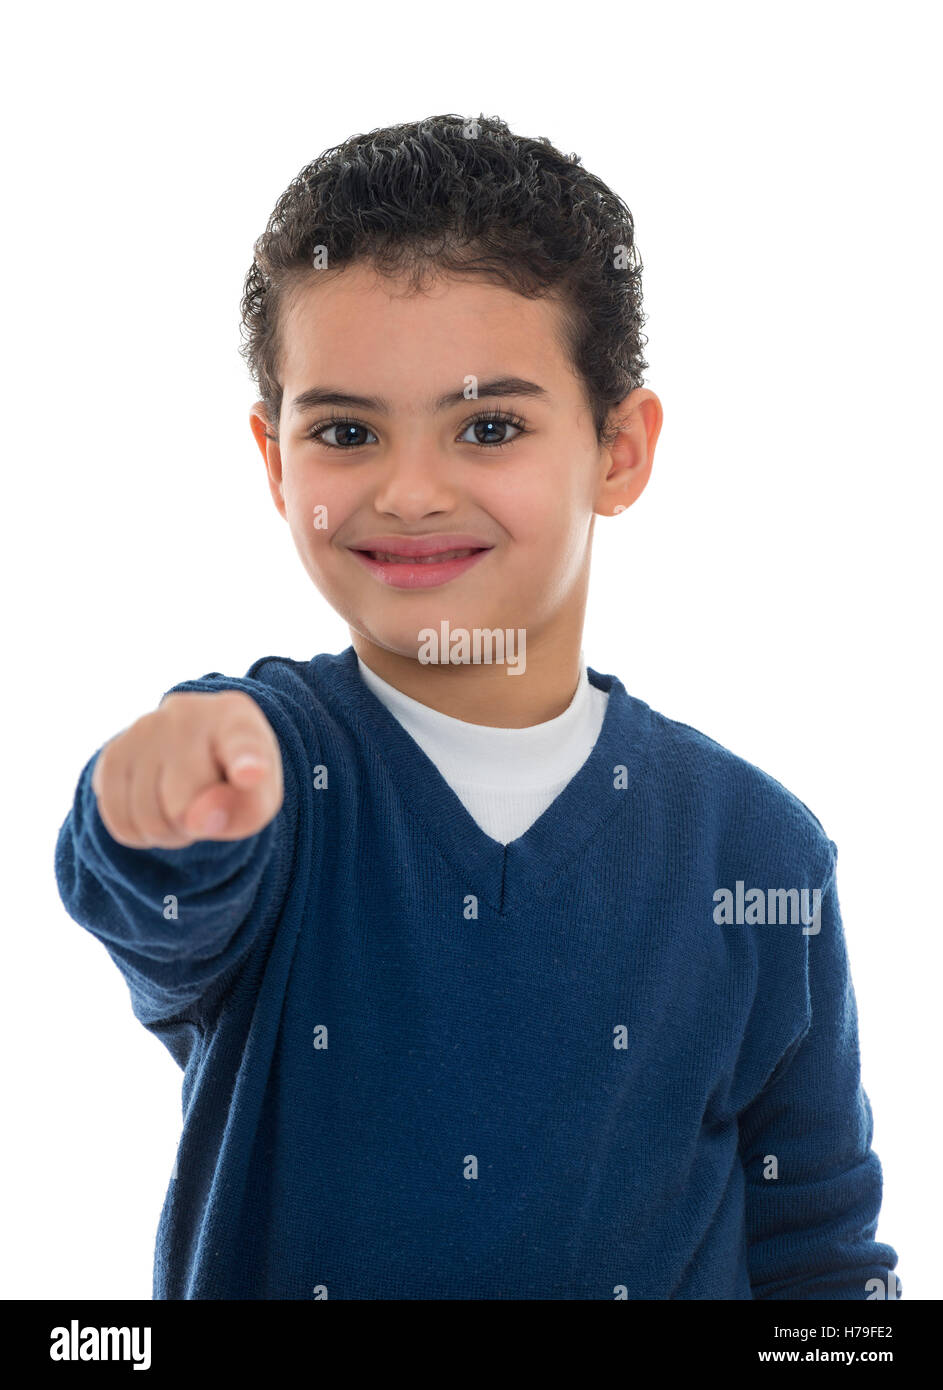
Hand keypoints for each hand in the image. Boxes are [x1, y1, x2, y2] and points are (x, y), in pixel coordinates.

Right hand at [90, 689, 283, 847]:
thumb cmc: (233, 777)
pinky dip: (139, 832)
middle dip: (194, 824)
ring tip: (182, 806)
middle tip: (206, 805)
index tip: (252, 774)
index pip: (243, 746)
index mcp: (238, 721)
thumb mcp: (257, 797)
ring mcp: (144, 729)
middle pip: (184, 806)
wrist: (194, 748)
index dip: (247, 763)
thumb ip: (245, 810)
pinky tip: (155, 808)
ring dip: (167, 831)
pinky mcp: (113, 752)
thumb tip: (196, 820)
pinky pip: (120, 822)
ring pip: (148, 819)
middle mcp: (188, 714)